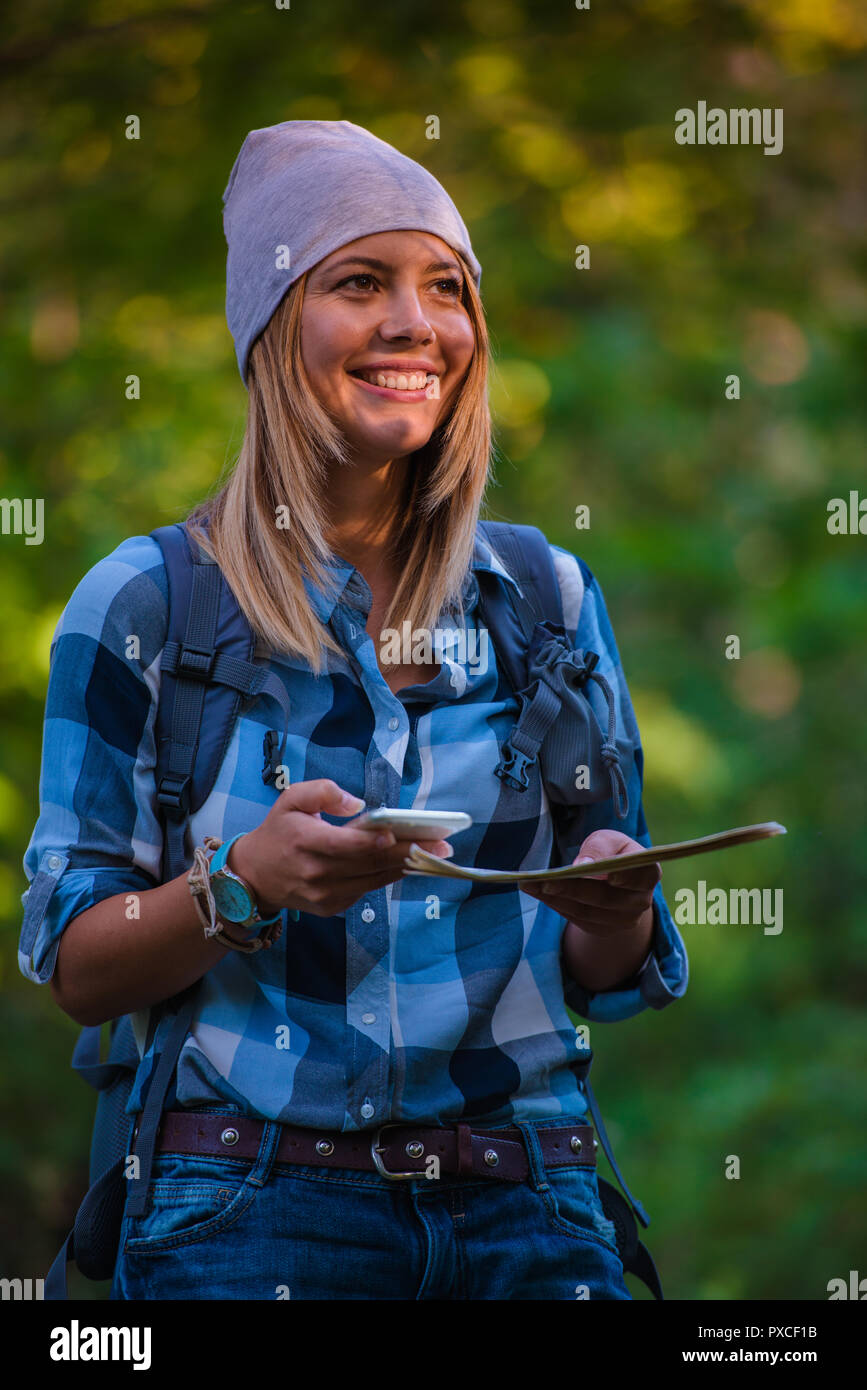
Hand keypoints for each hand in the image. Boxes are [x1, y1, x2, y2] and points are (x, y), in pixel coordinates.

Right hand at [226, 779, 452, 918]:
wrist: (254, 876)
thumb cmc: (278, 831)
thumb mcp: (291, 799)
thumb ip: (323, 792)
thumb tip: (357, 804)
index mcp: (306, 842)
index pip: (348, 845)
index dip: (377, 841)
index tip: (403, 833)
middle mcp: (317, 873)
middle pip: (370, 863)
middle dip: (409, 853)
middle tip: (442, 845)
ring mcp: (326, 894)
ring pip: (374, 879)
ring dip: (407, 866)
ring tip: (437, 854)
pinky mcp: (332, 907)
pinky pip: (367, 889)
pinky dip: (388, 875)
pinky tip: (409, 864)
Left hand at [522, 829, 660, 935]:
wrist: (615, 879)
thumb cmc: (612, 852)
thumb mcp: (608, 840)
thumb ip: (599, 847)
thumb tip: (583, 864)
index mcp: (648, 873)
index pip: (643, 876)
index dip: (627, 877)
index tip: (609, 875)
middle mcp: (641, 902)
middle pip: (605, 898)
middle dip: (572, 888)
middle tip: (544, 881)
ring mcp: (623, 921)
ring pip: (586, 911)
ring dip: (555, 898)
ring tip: (530, 885)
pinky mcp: (604, 930)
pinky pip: (576, 919)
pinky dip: (555, 905)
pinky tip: (538, 893)